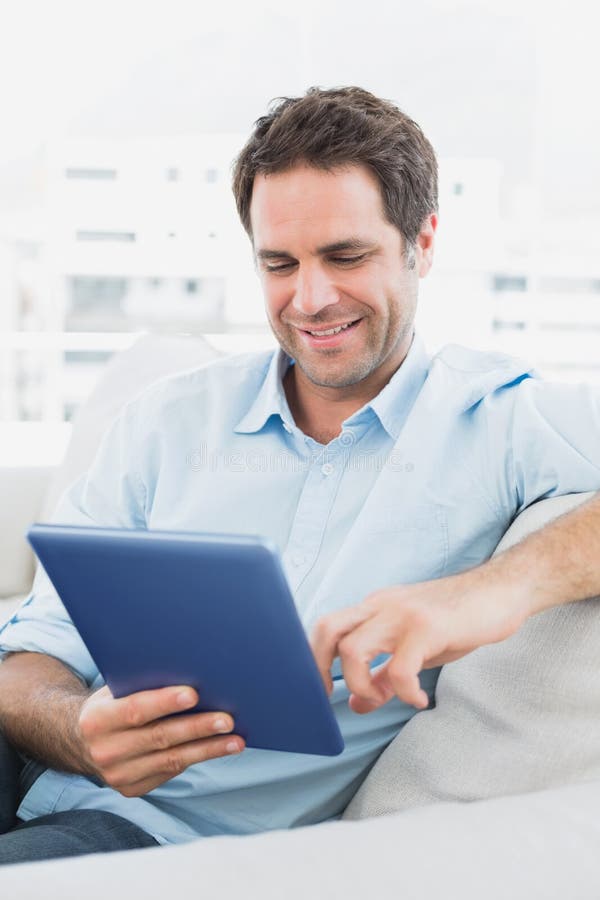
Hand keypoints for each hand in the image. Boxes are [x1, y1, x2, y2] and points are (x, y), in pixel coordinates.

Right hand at [77, 685, 244, 796]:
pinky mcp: (132, 789)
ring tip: (235, 740)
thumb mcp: (114, 690)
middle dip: (197, 728)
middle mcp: (105, 751)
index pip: (135, 710)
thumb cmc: (110, 704)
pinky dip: (197, 759)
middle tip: (227, 720)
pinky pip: (170, 772)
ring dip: (208, 749)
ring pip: (172, 760)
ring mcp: (118, 775)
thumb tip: (188, 670)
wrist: (80, 742)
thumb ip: (140, 684)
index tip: (194, 694)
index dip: (164, 702)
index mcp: (97, 720)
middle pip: (159, 738)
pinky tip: (219, 748)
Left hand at [310, 569, 528, 713]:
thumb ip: (384, 673)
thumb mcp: (417, 647)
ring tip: (386, 698)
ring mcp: (404, 614)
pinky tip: (419, 699)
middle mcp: (382, 606)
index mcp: (376, 608)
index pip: (329, 627)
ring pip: (353, 649)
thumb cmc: (460, 619)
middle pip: (328, 630)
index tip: (323, 690)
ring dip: (361, 684)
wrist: (504, 589)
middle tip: (335, 697)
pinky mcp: (429, 627)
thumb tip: (356, 703)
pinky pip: (399, 668)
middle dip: (321, 669)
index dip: (315, 659)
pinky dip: (404, 693)